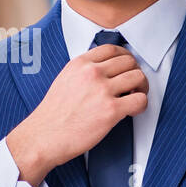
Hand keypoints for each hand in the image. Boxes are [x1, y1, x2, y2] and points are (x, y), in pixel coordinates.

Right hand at [7, 43, 147, 186]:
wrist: (44, 137)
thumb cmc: (53, 114)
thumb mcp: (64, 80)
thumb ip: (84, 71)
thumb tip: (105, 70)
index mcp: (80, 64)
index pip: (112, 49)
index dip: (124, 58)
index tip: (126, 68)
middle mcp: (92, 73)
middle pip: (129, 62)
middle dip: (134, 73)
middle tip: (133, 86)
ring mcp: (102, 91)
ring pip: (138, 77)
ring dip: (141, 88)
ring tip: (134, 98)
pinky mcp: (111, 110)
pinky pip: (140, 100)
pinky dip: (141, 105)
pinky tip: (132, 111)